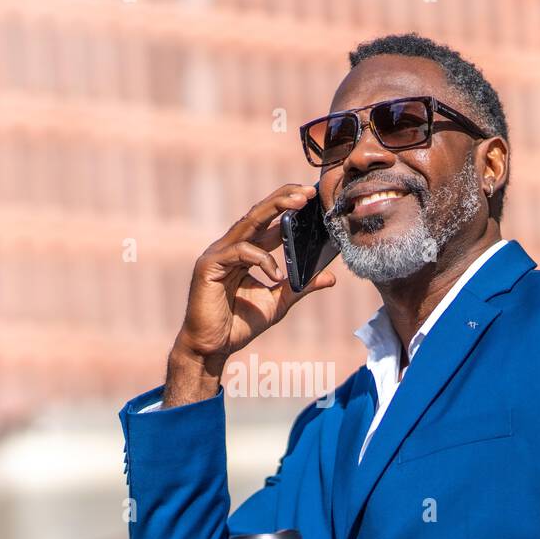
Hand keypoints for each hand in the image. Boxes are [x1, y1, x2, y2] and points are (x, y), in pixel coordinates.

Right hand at [170, 183, 337, 371]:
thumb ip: (300, 287)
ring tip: (300, 205)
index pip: (268, 221)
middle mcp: (230, 248)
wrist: (212, 347)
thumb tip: (330, 277)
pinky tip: (278, 274)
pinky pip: (240, 253)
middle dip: (283, 198)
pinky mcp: (209, 266)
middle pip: (258, 213)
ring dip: (275, 210)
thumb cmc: (240, 324)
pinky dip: (262, 260)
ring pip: (248, 223)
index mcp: (245, 252)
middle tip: (308, 191)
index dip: (288, 206)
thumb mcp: (278, 302)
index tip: (312, 196)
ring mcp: (217, 255)